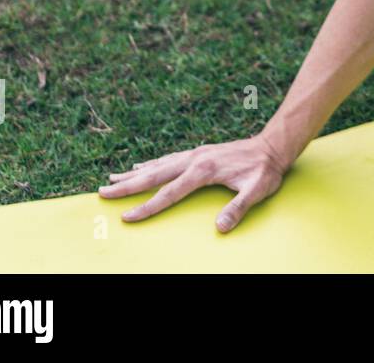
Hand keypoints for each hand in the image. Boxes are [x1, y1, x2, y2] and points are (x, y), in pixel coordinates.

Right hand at [99, 135, 288, 231]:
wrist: (273, 145)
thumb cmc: (265, 171)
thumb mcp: (258, 190)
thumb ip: (239, 208)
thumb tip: (221, 227)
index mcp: (204, 170)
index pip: (169, 193)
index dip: (147, 207)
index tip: (127, 218)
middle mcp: (195, 159)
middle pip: (154, 174)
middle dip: (127, 186)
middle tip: (101, 192)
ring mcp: (196, 153)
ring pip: (158, 164)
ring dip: (134, 173)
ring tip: (112, 178)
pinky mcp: (199, 152)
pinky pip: (168, 158)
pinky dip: (151, 163)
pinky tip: (141, 166)